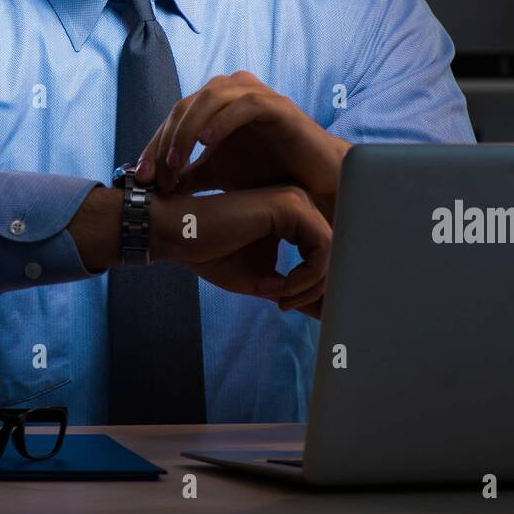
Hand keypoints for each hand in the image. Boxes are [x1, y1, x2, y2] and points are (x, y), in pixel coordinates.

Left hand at [137, 72, 351, 221]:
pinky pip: (244, 104)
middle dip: (166, 140)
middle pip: (184, 106)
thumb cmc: (266, 174)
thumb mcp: (217, 174)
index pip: (173, 118)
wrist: (312, 184)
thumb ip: (187, 173)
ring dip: (187, 131)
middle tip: (156, 174)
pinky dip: (222, 120)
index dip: (153, 146)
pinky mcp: (277, 104)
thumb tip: (152, 184)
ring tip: (176, 162)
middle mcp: (231, 90)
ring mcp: (254, 93)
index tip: (140, 178)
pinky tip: (207, 143)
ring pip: (209, 99)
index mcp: (214, 103)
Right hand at [152, 183, 329, 318]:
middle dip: (317, 290)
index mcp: (295, 216)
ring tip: (275, 295)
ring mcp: (297, 201)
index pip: (327, 255)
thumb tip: (329, 313)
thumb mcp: (264, 282)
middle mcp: (301, 203)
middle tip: (285, 306)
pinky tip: (271, 285)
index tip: (292, 306)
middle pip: (336, 254)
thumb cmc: (214, 255)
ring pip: (332, 254)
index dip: (319, 288)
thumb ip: (296, 291)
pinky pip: (322, 252)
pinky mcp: (291, 206)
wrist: (178, 235)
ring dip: (307, 287)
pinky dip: (301, 279)